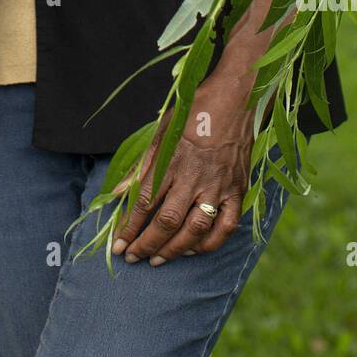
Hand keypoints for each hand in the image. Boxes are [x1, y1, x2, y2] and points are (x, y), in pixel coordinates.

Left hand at [111, 64, 255, 263]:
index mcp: (173, 159)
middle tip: (132, 257)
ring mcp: (219, 185)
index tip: (118, 244)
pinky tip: (194, 249)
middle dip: (146, 244)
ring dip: (174, 250)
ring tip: (157, 259)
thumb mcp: (162, 130)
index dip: (129, 227)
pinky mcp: (239, 189)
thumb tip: (119, 192)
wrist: (237, 97)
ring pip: (195, 229)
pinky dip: (210, 243)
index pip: (145, 202)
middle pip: (167, 221)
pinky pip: (227, 226)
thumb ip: (142, 165)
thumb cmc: (196, 109)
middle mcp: (195, 176)